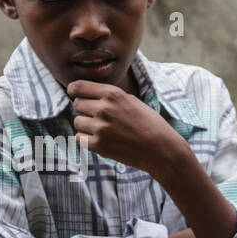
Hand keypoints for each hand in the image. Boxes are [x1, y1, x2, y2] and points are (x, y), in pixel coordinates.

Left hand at [67, 79, 185, 178]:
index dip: (74, 90)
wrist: (162, 150)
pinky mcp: (99, 145)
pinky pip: (79, 139)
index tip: (74, 94)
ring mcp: (100, 128)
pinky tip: (102, 141)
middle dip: (85, 110)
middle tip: (100, 118)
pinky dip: (87, 140)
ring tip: (104, 131)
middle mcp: (104, 109)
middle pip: (77, 104)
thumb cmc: (150, 125)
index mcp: (113, 94)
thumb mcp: (132, 101)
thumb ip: (110, 97)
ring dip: (86, 126)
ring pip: (77, 122)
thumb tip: (88, 95)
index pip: (78, 87)